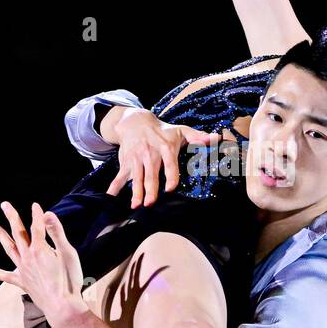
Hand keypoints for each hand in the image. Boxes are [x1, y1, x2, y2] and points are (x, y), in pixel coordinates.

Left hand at [0, 201, 87, 327]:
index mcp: (39, 249)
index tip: (35, 205)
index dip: (37, 215)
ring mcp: (23, 270)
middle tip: (4, 204)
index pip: (37, 226)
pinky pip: (8, 276)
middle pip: (18, 233)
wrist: (62, 307)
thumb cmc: (69, 280)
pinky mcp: (23, 282)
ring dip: (0, 235)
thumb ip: (56, 232)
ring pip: (9, 248)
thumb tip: (47, 214)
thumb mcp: (68, 253)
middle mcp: (27, 257)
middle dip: (12, 217)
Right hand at [106, 108, 220, 207]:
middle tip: (150, 203)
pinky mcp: (126, 162)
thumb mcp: (181, 130)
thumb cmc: (162, 130)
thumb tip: (215, 138)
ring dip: (135, 191)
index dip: (170, 176)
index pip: (169, 163)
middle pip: (151, 174)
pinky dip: (114, 186)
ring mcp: (136, 159)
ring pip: (136, 177)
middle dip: (150, 189)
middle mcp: (150, 154)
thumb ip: (198, 137)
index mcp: (165, 148)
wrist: (136, 122)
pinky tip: (111, 197)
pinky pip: (119, 176)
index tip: (170, 188)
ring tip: (136, 205)